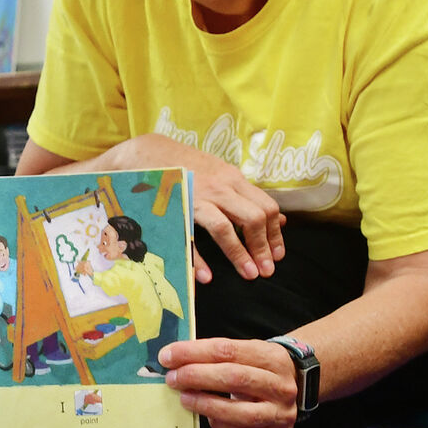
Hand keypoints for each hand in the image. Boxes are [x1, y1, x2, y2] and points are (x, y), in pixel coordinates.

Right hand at [116, 135, 285, 282]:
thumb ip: (248, 197)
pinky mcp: (174, 208)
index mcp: (233, 180)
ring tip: (249, 274)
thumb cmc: (188, 167)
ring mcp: (196, 197)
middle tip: (267, 270)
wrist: (147, 151)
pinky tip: (206, 277)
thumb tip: (280, 219)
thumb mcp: (223, 175)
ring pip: (225, 228)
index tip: (277, 255)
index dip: (275, 234)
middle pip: (252, 218)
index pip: (266, 207)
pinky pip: (189, 237)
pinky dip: (198, 259)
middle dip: (263, 247)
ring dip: (240, 254)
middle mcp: (219, 187)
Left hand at [160, 337, 299, 427]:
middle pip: (235, 378)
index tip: (169, 355)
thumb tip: (175, 360)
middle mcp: (281, 386)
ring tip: (184, 398)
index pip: (228, 350)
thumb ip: (217, 356)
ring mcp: (281, 413)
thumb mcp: (247, 353)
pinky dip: (219, 425)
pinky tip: (207, 415)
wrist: (295, 388)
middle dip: (197, 377)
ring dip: (206, 404)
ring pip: (241, 413)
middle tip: (173, 378)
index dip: (194, 353)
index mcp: (273, 357)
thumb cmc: (259, 369)